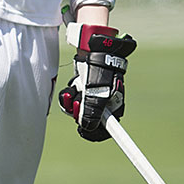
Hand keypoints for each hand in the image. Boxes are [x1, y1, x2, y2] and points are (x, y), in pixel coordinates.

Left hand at [58, 24, 135, 141]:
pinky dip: (71, 94)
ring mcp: (94, 96)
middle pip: (88, 119)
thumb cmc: (100, 71)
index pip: (104, 130)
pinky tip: (73, 86)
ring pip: (79, 109)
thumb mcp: (95, 94)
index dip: (93, 134)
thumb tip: (86, 127)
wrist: (95, 50)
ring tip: (74, 90)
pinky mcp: (85, 88)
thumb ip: (91, 112)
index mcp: (113, 108)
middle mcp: (104, 104)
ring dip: (72, 102)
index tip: (82, 132)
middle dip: (78, 113)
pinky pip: (74, 98)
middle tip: (76, 102)